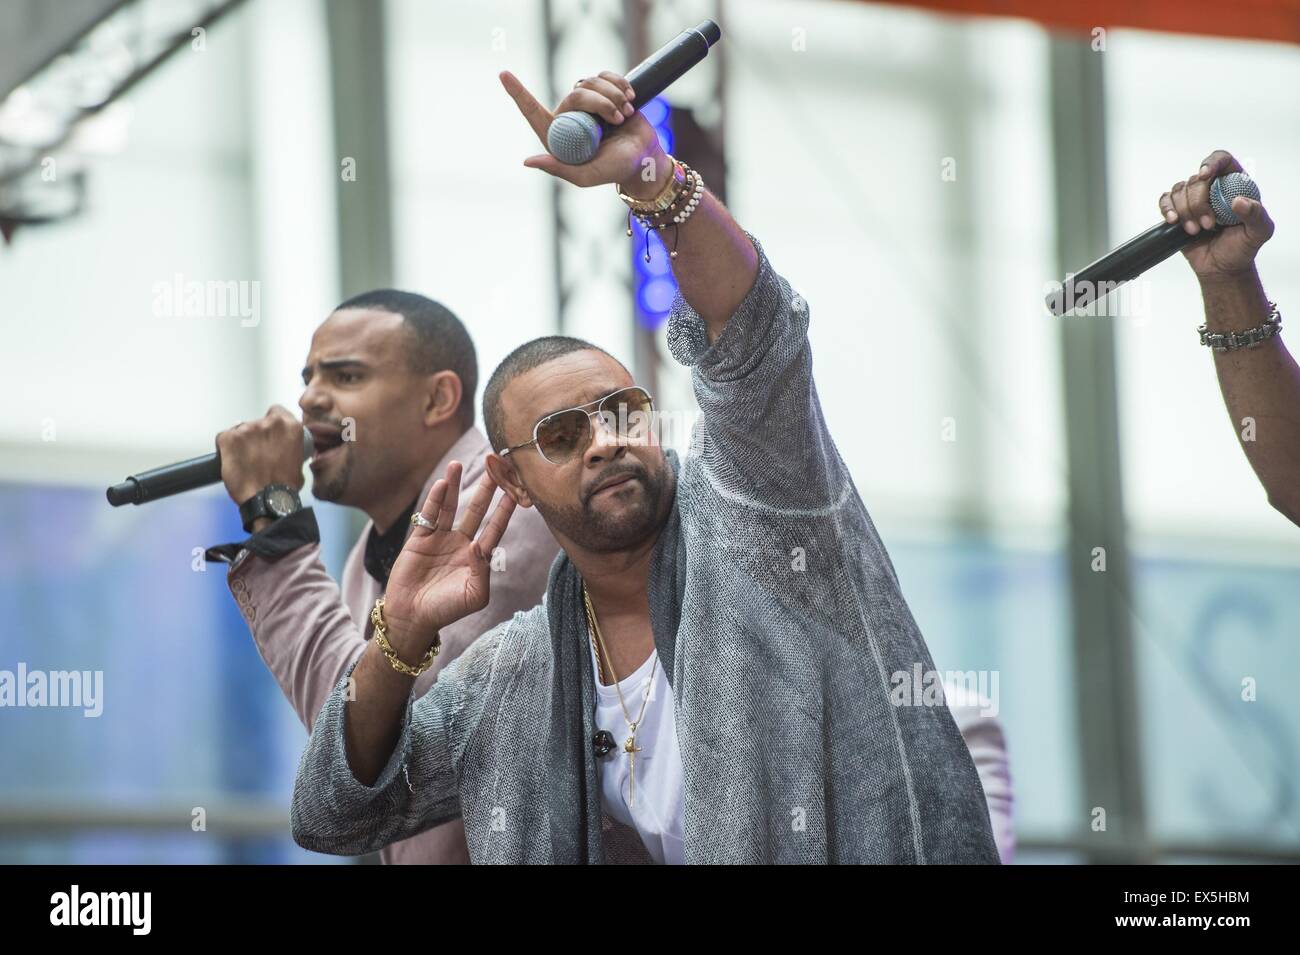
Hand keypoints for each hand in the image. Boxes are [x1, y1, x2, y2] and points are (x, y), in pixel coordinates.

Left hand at [216, 405, 305, 505]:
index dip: (271, 423)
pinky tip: (233, 461)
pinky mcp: (228, 438)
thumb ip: (290, 446)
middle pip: (257, 422)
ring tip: (245, 461)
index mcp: (289, 426)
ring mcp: (246, 429)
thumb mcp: (299, 461)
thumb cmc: (284, 487)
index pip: (276, 411)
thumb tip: (282, 448)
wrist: (267, 501)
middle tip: (257, 453)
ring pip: (240, 430)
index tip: (269, 433)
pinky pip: (223, 438)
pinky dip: (226, 448)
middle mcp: (267, 423)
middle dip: (256, 435)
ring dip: (242, 442)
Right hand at [380, 462, 517, 650]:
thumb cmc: (446, 610)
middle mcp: (461, 544)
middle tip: (493, 467)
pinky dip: (435, 500)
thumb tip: (480, 545)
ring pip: (450, 507)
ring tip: (459, 464)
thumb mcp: (474, 596)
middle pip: (476, 510)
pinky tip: (443, 484)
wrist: (412, 617)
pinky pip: (429, 515)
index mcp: (477, 557)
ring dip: (455, 486)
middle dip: (484, 489)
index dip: (504, 510)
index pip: (495, 528)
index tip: (515, 490)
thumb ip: (482, 571)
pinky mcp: (419, 539)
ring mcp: (440, 539)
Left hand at [499, 69, 669, 196]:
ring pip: (591, 82)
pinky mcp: (604, 92)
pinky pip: (605, 76)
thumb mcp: (585, 176)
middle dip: (601, 104)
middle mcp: (570, 117)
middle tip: (619, 120)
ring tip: (626, 115)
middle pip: (576, 94)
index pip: (533, 112)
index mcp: (560, 136)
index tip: (503, 74)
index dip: (517, 93)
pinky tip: (630, 99)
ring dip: (613, 97)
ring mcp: (587, 103)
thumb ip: (558, 169)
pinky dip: (619, 85)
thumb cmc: (614, 170)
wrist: (644, 157)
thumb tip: (527, 161)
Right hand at [1160, 149, 1274, 280]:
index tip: (1205, 175)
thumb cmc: (1242, 247)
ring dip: (1186, 212)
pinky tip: (1173, 221)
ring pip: (1179, 190)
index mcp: (1234, 184)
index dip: (1212, 163)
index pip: (1222, 160)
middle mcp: (1212, 188)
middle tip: (1208, 225)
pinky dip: (1167, 210)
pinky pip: (1165, 201)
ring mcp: (1193, 200)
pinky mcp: (1178, 212)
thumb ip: (1255, 214)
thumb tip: (1238, 201)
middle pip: (1196, 179)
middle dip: (1198, 203)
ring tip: (1195, 231)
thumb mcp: (1259, 231)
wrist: (1222, 268)